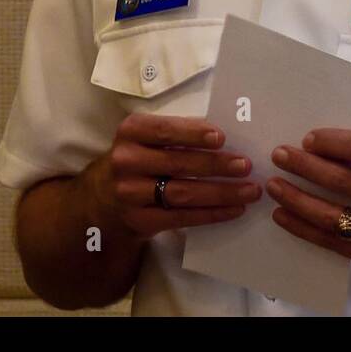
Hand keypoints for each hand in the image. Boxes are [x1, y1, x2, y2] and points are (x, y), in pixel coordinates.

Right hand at [85, 113, 260, 240]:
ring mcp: (130, 193)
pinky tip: (233, 209)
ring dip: (221, 192)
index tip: (221, 137)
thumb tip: (222, 136)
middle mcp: (126, 161)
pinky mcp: (140, 220)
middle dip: (216, 165)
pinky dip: (211, 213)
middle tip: (246, 165)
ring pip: (182, 193)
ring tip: (249, 190)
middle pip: (178, 163)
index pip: (164, 131)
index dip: (193, 134)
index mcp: (130, 132)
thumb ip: (175, 134)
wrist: (102, 198)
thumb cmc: (138, 159)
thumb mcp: (145, 138)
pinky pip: (182, 218)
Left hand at [265, 129, 350, 276]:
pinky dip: (304, 229)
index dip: (331, 142)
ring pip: (333, 216)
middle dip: (304, 166)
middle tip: (280, 155)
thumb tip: (326, 142)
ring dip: (297, 199)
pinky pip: (334, 243)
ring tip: (274, 186)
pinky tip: (284, 216)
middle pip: (343, 180)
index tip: (306, 138)